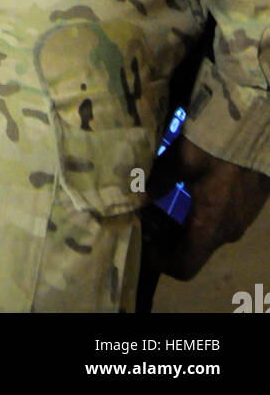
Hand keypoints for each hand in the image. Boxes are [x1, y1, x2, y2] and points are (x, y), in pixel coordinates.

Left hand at [145, 134, 269, 279]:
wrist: (259, 128)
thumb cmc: (219, 145)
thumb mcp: (182, 159)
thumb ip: (159, 181)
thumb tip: (137, 196)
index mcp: (210, 226)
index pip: (184, 266)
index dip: (160, 260)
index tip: (142, 240)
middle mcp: (227, 232)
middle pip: (193, 251)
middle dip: (166, 238)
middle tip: (145, 215)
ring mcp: (241, 220)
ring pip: (206, 236)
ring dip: (181, 226)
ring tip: (160, 202)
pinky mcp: (248, 207)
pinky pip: (219, 222)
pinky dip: (198, 217)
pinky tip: (187, 193)